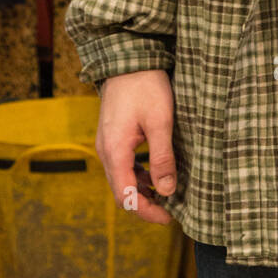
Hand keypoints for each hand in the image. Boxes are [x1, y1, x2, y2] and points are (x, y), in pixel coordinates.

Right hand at [95, 69, 176, 224]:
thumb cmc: (146, 86)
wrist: (129, 59)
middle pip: (121, 191)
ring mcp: (107, 144)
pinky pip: (123, 164)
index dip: (146, 212)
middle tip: (171, 210)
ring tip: (167, 193)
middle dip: (145, 204)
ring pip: (122, 178)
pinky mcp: (113, 136)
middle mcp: (106, 151)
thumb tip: (166, 190)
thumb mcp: (160, 121)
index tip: (168, 218)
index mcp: (115, 152)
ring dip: (142, 190)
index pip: (125, 196)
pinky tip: (156, 172)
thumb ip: (162, 157)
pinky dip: (138, 174)